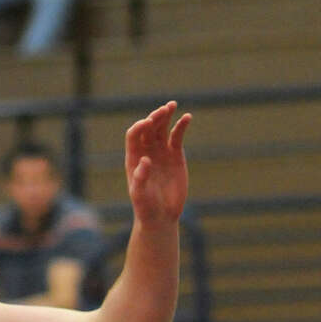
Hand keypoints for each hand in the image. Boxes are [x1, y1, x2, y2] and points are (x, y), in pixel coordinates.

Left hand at [125, 101, 190, 230]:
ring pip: (162, 128)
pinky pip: (177, 136)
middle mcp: (146, 151)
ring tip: (172, 105)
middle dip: (155, 117)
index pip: (134, 135)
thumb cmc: (146, 207)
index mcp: (133, 157)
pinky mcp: (176, 155)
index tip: (147, 123)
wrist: (161, 216)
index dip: (139, 127)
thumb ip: (140, 178)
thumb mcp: (140, 195)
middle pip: (149, 127)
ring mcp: (161, 151)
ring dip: (166, 116)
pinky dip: (181, 126)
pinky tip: (187, 117)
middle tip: (164, 110)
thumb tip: (145, 160)